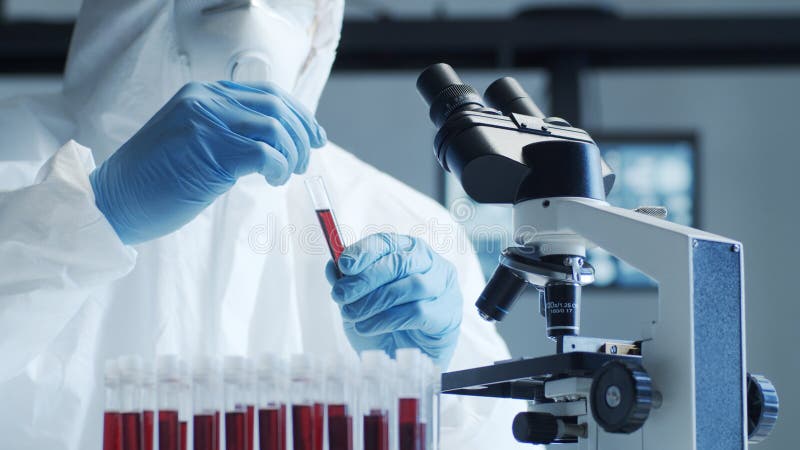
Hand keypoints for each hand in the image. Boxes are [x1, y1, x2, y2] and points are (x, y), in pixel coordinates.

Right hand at [90, 80, 325, 243]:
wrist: (113, 201)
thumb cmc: (155, 180)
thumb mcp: (194, 142)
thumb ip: (228, 131)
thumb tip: (277, 141)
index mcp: (203, 94)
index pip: (267, 94)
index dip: (299, 115)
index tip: (315, 137)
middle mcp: (205, 100)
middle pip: (277, 106)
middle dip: (302, 134)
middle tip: (305, 162)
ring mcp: (206, 123)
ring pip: (275, 127)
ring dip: (292, 154)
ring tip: (287, 174)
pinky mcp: (210, 151)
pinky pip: (266, 153)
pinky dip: (279, 168)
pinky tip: (275, 180)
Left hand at [326, 233, 462, 367]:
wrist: (402, 362)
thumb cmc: (384, 326)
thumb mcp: (358, 301)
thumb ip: (348, 281)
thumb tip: (332, 266)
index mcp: (410, 253)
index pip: (389, 242)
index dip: (365, 251)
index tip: (344, 265)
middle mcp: (432, 266)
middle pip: (401, 261)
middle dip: (367, 277)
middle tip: (341, 294)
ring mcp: (445, 290)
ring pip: (412, 285)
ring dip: (375, 300)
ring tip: (352, 314)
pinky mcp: (448, 316)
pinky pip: (418, 312)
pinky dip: (387, 319)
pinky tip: (368, 326)